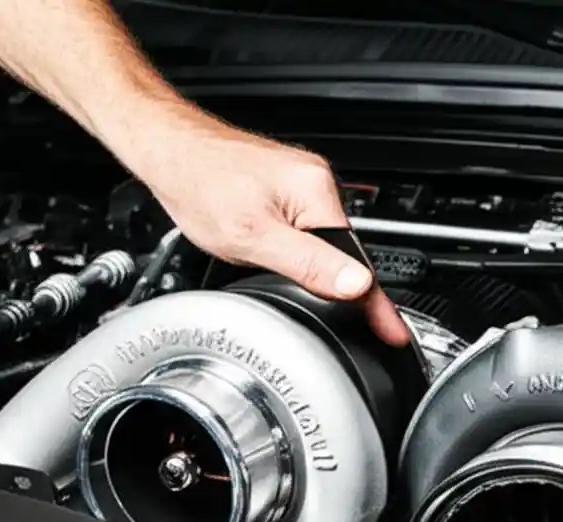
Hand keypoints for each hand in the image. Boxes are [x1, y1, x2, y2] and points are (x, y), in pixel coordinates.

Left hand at [128, 113, 410, 346]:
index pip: (356, 261)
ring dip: (309, 264)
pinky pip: (306, 229)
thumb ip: (309, 264)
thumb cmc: (199, 182)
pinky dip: (296, 248)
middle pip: (341, 252)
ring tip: (284, 278)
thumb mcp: (252, 237)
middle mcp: (316, 183)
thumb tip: (356, 285)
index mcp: (316, 193)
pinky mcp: (286, 187)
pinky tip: (275, 253)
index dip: (375, 304)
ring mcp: (302, 183)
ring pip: (321, 242)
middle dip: (332, 283)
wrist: (168, 148)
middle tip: (333, 317)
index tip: (394, 333)